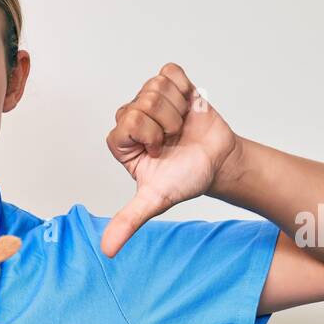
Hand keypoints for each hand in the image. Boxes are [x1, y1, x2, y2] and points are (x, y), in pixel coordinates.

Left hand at [102, 62, 242, 256]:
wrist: (216, 164)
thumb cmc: (184, 180)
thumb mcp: (154, 200)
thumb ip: (128, 220)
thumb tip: (107, 250)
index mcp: (120, 142)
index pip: (128, 122)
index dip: (150, 136)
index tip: (159, 152)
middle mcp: (130, 118)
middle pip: (143, 103)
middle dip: (166, 124)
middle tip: (173, 140)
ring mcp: (148, 100)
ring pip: (156, 88)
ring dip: (177, 110)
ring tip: (180, 127)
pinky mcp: (169, 85)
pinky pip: (170, 72)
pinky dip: (184, 89)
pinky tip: (187, 108)